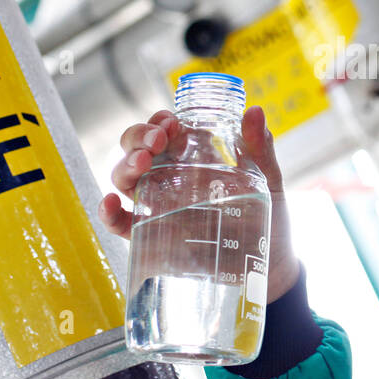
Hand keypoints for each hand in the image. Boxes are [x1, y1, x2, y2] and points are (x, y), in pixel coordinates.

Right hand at [97, 105, 301, 303]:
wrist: (270, 266)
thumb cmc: (267, 215)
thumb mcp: (268, 180)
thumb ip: (261, 148)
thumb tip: (255, 111)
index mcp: (192, 156)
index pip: (164, 129)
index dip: (159, 121)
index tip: (170, 122)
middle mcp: (168, 177)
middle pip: (136, 148)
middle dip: (138, 138)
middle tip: (157, 141)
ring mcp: (158, 206)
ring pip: (125, 179)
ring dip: (125, 166)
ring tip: (141, 164)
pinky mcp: (152, 236)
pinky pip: (121, 222)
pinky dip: (108, 212)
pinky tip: (110, 203)